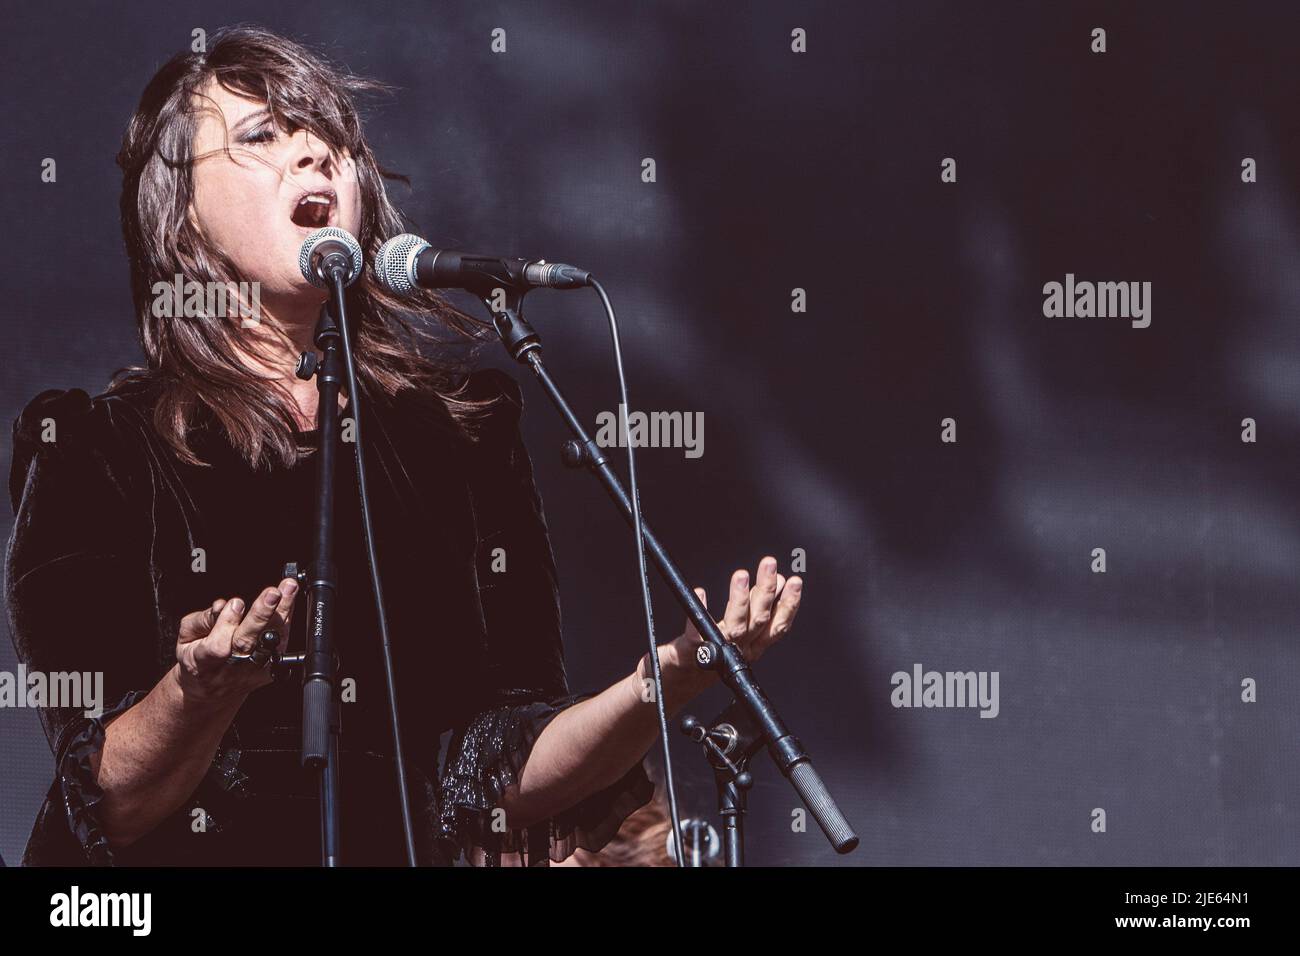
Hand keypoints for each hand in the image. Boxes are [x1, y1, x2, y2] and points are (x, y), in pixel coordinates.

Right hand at [173, 577, 299, 705]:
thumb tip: (222, 606)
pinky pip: (281, 643)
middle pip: (248, 643)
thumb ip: (200, 620)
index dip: (227, 624)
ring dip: (282, 613)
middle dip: (261, 615)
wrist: (209, 690)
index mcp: (203, 663)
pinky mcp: (269, 670)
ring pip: (270, 642)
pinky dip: (286, 621)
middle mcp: (230, 669)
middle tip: (272, 593)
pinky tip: (289, 602)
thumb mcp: (185, 639)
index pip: (217, 646)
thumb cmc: (197, 659)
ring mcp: (252, 671)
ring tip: (289, 589)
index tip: (237, 602)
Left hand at [667, 555, 802, 677]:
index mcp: (754, 645)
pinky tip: (701, 592)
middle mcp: (740, 649)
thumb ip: (759, 608)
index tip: (794, 582)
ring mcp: (718, 651)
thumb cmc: (713, 650)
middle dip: (766, 590)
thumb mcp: (743, 630)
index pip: (777, 625)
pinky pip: (696, 633)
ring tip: (741, 575)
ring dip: (740, 599)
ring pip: (735, 626)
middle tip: (769, 564)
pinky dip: (701, 610)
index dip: (789, 604)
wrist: (682, 678)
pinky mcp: (692, 652)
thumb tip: (778, 580)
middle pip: (758, 620)